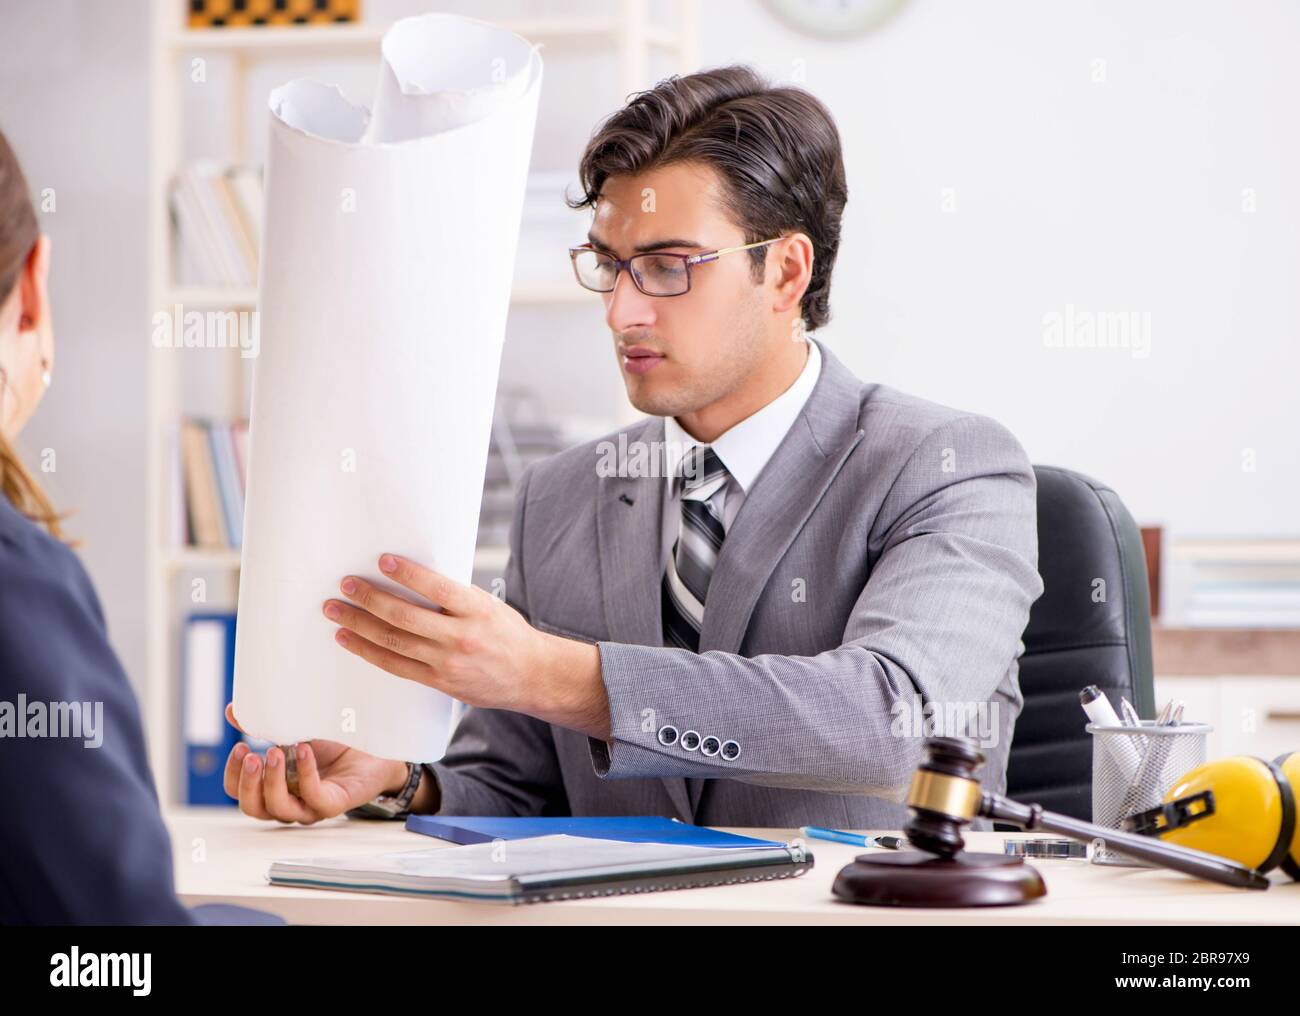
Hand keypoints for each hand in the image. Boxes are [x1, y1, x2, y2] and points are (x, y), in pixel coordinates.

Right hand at [221, 703, 407, 824]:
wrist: (374, 750)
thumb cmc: (332, 746)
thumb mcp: (295, 732)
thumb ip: (266, 725)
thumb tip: (232, 710)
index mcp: (272, 788)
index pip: (239, 792)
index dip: (233, 774)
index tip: (239, 748)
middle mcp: (288, 803)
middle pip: (253, 808)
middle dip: (248, 783)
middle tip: (253, 756)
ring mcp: (310, 807)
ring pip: (280, 808)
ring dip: (272, 781)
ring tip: (275, 752)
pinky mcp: (334, 805)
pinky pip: (315, 798)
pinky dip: (306, 775)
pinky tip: (304, 751)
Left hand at [323, 554, 548, 712]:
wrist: (531, 675)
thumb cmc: (507, 633)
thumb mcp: (488, 605)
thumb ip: (454, 596)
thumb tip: (410, 577)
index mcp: (476, 610)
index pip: (436, 588)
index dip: (406, 574)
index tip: (381, 560)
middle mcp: (461, 637)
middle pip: (405, 616)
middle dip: (369, 599)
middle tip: (345, 585)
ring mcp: (448, 662)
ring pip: (394, 642)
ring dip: (359, 625)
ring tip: (336, 610)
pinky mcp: (440, 682)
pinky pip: (396, 665)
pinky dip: (369, 651)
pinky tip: (350, 640)